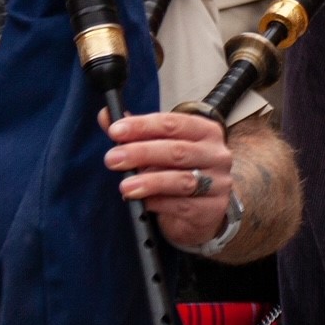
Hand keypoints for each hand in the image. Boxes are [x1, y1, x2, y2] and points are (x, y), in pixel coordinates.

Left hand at [106, 110, 236, 247]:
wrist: (203, 209)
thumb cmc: (179, 171)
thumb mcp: (160, 149)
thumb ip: (136, 133)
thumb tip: (106, 115)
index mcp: (205, 132)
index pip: (173, 124)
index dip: (143, 126)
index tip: (115, 131)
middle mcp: (216, 155)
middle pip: (177, 151)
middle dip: (141, 153)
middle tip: (113, 159)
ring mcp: (218, 183)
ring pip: (182, 180)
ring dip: (150, 182)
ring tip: (125, 186)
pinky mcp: (213, 208)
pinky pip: (183, 206)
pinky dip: (159, 203)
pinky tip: (143, 203)